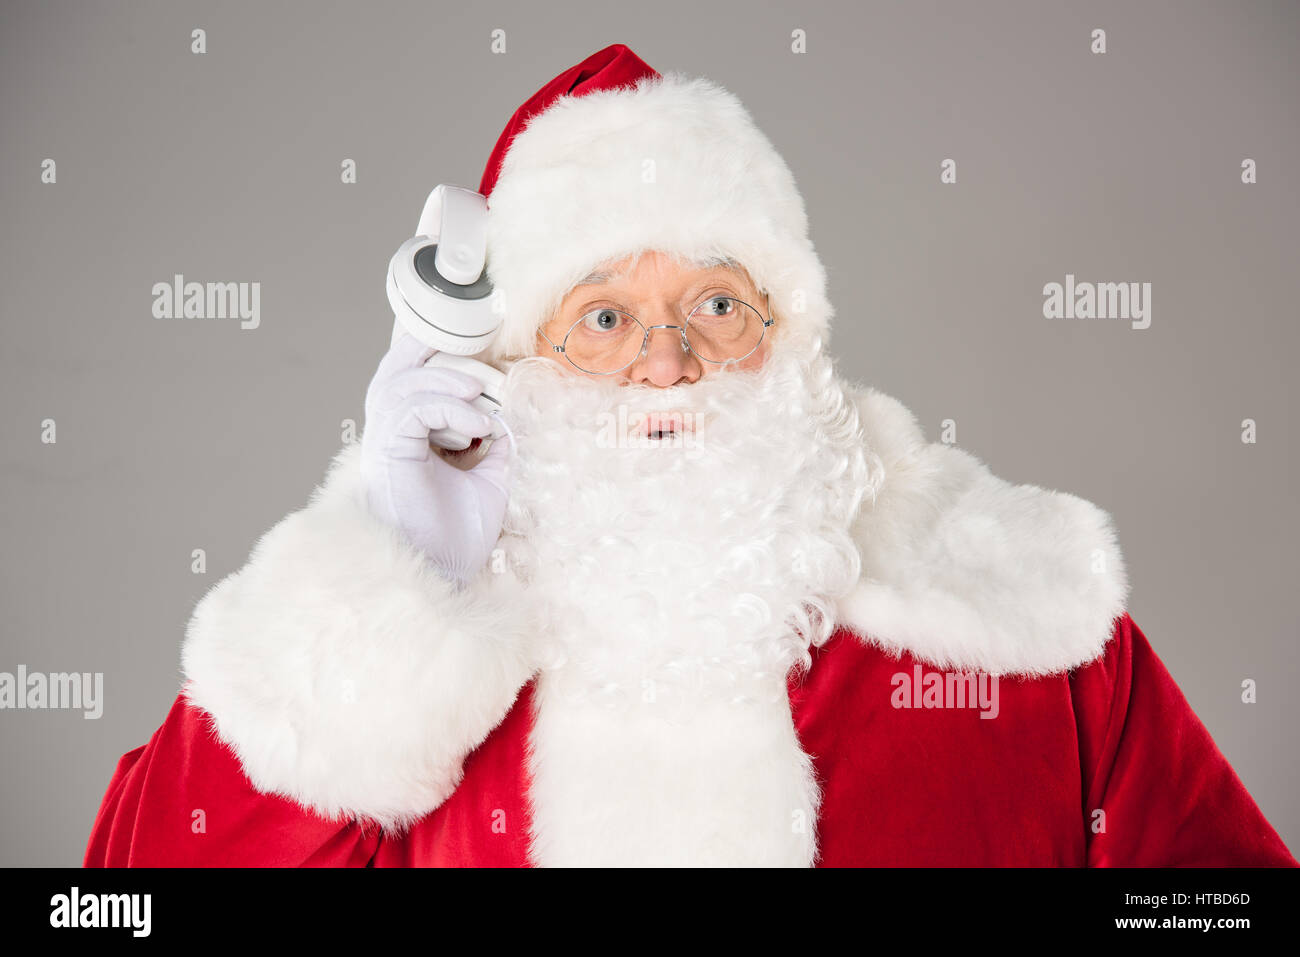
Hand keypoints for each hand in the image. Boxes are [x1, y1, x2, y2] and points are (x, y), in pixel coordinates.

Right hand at [360, 331, 510, 584]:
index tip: (463, 338)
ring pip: (399, 386)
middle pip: (392, 372)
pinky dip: (447, 409)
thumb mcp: (488, 482)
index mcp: (406, 439)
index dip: (425, 354)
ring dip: (443, 382)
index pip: (406, 381)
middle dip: (422, 346)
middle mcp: (388, 437)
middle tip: (462, 338)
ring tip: (478, 394)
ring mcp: (382, 445)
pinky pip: (409, 411)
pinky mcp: (386, 456)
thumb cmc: (457, 537)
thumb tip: (508, 421)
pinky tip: (478, 426)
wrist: (443, 573)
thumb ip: (494, 449)